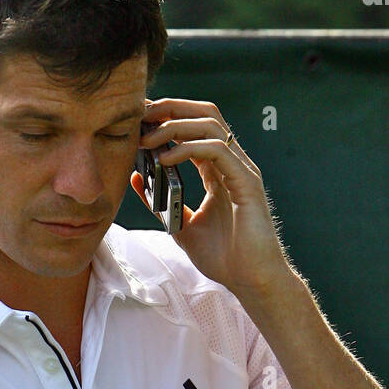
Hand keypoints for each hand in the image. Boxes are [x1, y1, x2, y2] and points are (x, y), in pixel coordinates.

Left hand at [131, 96, 291, 298]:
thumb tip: (137, 179)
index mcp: (218, 171)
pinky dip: (187, 149)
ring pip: (210, 125)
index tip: (139, 119)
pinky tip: (164, 159)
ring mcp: (241, 170)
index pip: (194, 128)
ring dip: (174, 126)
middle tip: (141, 114)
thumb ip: (161, 204)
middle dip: (171, 108)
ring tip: (147, 138)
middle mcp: (231, 164)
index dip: (168, 117)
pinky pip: (216, 150)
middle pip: (204, 114)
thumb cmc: (225, 258)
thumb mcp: (182, 227)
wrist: (252, 281)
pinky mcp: (247, 182)